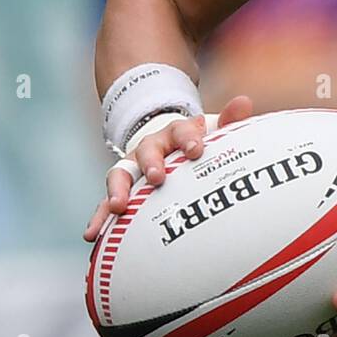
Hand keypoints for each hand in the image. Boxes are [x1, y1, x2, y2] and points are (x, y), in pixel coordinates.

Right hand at [83, 94, 252, 241]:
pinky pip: (107, 202)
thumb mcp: (214, 131)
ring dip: (117, 190)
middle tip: (157, 177)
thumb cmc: (197, 144)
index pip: (182, 130)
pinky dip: (100, 217)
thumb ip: (230, 120)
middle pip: (147, 151)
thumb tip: (244, 102)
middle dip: (151, 164)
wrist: (169, 146)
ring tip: (117, 207)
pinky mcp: (122, 189)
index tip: (196, 149)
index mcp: (176, 133)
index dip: (189, 138)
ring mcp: (133, 168)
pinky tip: (92, 234)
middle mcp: (151, 147)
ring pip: (120, 175)